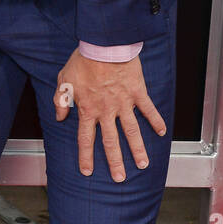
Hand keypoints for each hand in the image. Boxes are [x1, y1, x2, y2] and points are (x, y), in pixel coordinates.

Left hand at [54, 49, 165, 182]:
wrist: (104, 45)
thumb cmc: (82, 62)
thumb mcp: (63, 81)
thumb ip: (60, 102)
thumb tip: (60, 117)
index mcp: (88, 110)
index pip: (85, 139)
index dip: (86, 156)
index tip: (88, 172)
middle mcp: (106, 111)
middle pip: (111, 141)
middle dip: (115, 162)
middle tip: (120, 178)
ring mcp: (124, 103)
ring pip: (132, 131)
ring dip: (138, 149)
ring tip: (143, 164)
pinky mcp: (137, 93)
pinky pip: (148, 109)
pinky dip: (155, 121)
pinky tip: (162, 133)